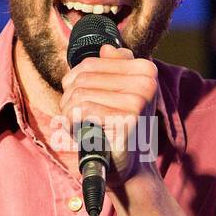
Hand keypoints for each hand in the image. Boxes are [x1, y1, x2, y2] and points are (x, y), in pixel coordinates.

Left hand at [58, 44, 159, 186]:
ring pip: (79, 92)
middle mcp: (146, 81)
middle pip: (83, 76)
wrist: (126, 167)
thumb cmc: (117, 128)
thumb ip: (114, 68)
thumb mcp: (119, 93)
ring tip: (80, 124)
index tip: (84, 100)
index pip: (91, 62)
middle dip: (71, 98)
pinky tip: (81, 132)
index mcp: (145, 69)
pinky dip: (73, 122)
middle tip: (79, 117)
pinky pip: (82, 109)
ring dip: (70, 111)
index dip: (76, 81)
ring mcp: (138, 100)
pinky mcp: (128, 119)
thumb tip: (106, 48)